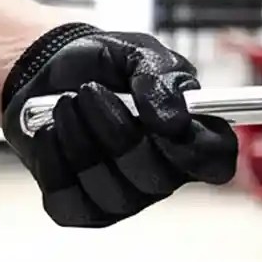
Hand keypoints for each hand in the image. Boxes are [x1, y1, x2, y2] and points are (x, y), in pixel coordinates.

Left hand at [1, 24, 236, 227]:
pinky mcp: (81, 209)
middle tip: (90, 91)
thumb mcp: (138, 52)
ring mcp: (125, 197)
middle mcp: (164, 173)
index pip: (216, 163)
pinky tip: (50, 132)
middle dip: (117, 131)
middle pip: (157, 179)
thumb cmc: (103, 64)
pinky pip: (71, 204)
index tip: (170, 121)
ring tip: (66, 103)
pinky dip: (55, 163)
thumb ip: (162, 77)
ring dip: (82, 142)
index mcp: (191, 135)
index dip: (199, 151)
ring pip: (113, 193)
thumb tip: (175, 120)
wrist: (46, 69)